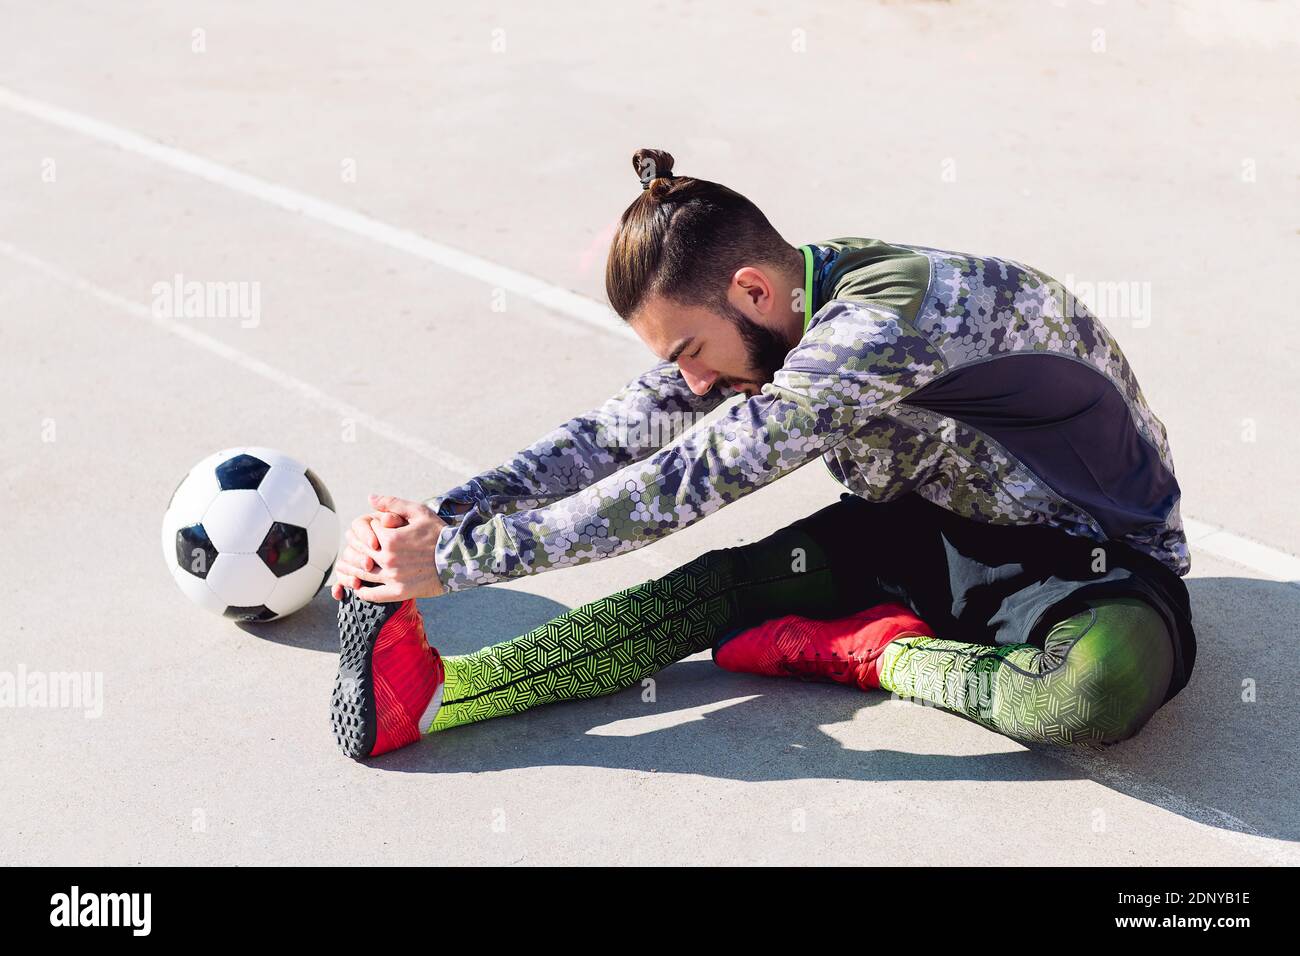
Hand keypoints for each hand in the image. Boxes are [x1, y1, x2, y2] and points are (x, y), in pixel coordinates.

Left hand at [330, 494, 448, 602]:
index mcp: (390, 537)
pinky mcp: (399, 592)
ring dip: (351, 570)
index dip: (363, 529)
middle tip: (352, 548)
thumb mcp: (418, 512)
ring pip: (361, 574)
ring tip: (348, 567)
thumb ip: (392, 503)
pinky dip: (362, 592)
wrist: (459, 558)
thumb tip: (370, 498)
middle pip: (359, 552)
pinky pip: (373, 595)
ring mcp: (393, 576)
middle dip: (354, 547)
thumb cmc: (439, 533)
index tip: (365, 531)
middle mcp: (388, 558)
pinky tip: (360, 588)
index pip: (364, 531)